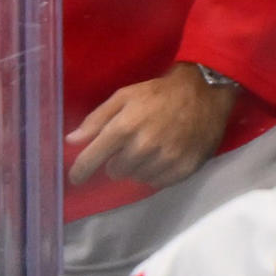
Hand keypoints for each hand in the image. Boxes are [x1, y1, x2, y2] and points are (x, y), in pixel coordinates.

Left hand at [66, 62, 232, 189]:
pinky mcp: (184, 169)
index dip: (80, 170)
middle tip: (128, 146)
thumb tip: (71, 140)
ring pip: (136, 178)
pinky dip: (154, 173)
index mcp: (125, 126)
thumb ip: (96, 119)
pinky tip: (161, 157)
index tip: (74, 179)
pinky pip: (157, 183)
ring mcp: (166, 160)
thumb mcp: (124, 96)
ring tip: (148, 149)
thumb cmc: (159, 93)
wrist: (204, 93)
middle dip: (117, 162)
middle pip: (115, 172)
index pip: (93, 157)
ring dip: (137, 168)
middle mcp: (144, 146)